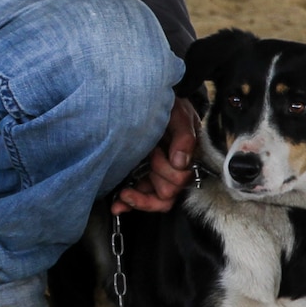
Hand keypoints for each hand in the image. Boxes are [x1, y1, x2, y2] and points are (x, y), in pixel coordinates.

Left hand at [113, 97, 199, 213]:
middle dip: (154, 176)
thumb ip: (184, 136)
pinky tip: (117, 206)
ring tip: (124, 192)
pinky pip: (140, 197)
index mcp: (188, 157)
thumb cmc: (171, 107)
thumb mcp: (179, 115)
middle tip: (147, 156)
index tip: (155, 151)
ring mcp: (158, 175)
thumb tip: (180, 162)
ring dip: (138, 198)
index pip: (180, 180)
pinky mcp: (143, 176)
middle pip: (167, 193)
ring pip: (154, 200)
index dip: (167, 171)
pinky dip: (128, 203)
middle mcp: (174, 170)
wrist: (154, 100)